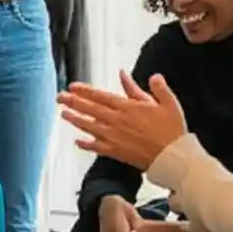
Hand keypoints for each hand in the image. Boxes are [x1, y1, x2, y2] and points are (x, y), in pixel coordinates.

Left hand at [57, 70, 186, 170]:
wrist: (173, 157)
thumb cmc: (172, 129)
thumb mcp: (166, 102)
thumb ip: (151, 86)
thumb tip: (129, 74)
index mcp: (128, 107)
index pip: (100, 96)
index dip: (84, 91)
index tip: (72, 86)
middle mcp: (117, 121)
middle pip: (90, 109)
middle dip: (73, 102)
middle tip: (59, 97)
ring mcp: (115, 137)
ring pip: (89, 127)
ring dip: (75, 120)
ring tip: (63, 114)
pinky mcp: (116, 152)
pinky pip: (97, 147)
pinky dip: (86, 144)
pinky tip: (77, 142)